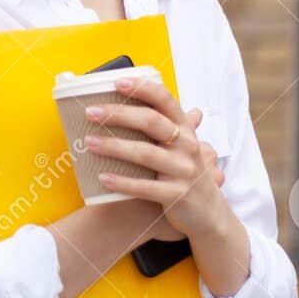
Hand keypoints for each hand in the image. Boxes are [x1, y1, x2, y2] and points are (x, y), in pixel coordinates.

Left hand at [81, 80, 234, 241]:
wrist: (209, 214)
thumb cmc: (186, 173)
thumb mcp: (181, 146)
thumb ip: (163, 124)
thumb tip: (136, 99)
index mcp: (186, 130)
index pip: (165, 100)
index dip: (142, 88)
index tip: (116, 82)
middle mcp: (187, 146)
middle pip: (152, 122)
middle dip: (119, 114)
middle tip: (90, 112)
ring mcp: (184, 171)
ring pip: (146, 154)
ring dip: (114, 146)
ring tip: (89, 142)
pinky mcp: (177, 195)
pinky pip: (146, 187)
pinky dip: (123, 182)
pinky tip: (103, 177)